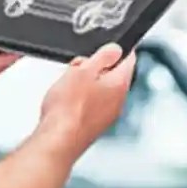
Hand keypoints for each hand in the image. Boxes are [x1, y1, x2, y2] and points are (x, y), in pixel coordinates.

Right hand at [38, 44, 136, 161]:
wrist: (57, 141)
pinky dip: (80, 99)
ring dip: (86, 83)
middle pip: (112, 75)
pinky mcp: (94, 125)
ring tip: (68, 85)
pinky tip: (66, 102)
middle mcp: (118, 101)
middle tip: (79, 67)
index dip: (117, 49)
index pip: (129, 59)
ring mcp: (107, 115)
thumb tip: (116, 49)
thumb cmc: (69, 109)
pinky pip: (91, 105)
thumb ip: (103, 56)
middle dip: (95, 67)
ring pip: (100, 90)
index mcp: (120, 84)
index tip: (107, 46)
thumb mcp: (84, 70)